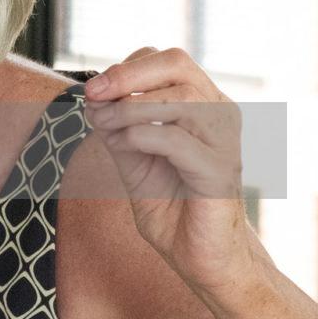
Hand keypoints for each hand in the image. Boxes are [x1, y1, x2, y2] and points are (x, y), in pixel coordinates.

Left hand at [85, 47, 256, 292]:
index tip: (94, 89)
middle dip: (127, 75)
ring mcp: (225, 141)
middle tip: (93, 94)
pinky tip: (125, 145)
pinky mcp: (219, 172)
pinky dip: (143, 136)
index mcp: (205, 104)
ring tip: (105, 125)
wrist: (200, 257)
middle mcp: (221, 114)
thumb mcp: (133, 159)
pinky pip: (178, 140)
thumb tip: (92, 97)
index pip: (170, 60)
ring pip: (180, 98)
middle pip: (178, 64)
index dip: (127, 67)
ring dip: (130, 108)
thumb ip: (117, 128)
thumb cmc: (171, 206)